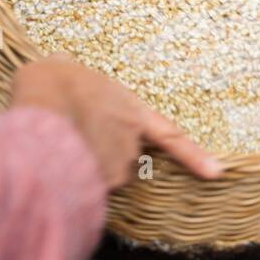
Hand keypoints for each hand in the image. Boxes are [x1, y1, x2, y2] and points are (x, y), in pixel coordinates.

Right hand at [11, 54, 223, 187]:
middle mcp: (129, 140)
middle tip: (66, 139)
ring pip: (100, 176)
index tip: (216, 173)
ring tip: (50, 150)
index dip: (194, 157)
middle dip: (99, 156)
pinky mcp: (97, 183)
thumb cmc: (52, 83)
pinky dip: (70, 185)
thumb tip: (61, 70)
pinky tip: (50, 170)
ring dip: (82, 170)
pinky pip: (86, 190)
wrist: (43, 104)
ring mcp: (115, 165)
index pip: (170, 137)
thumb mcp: (64, 68)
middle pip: (121, 158)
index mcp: (131, 109)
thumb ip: (73, 80)